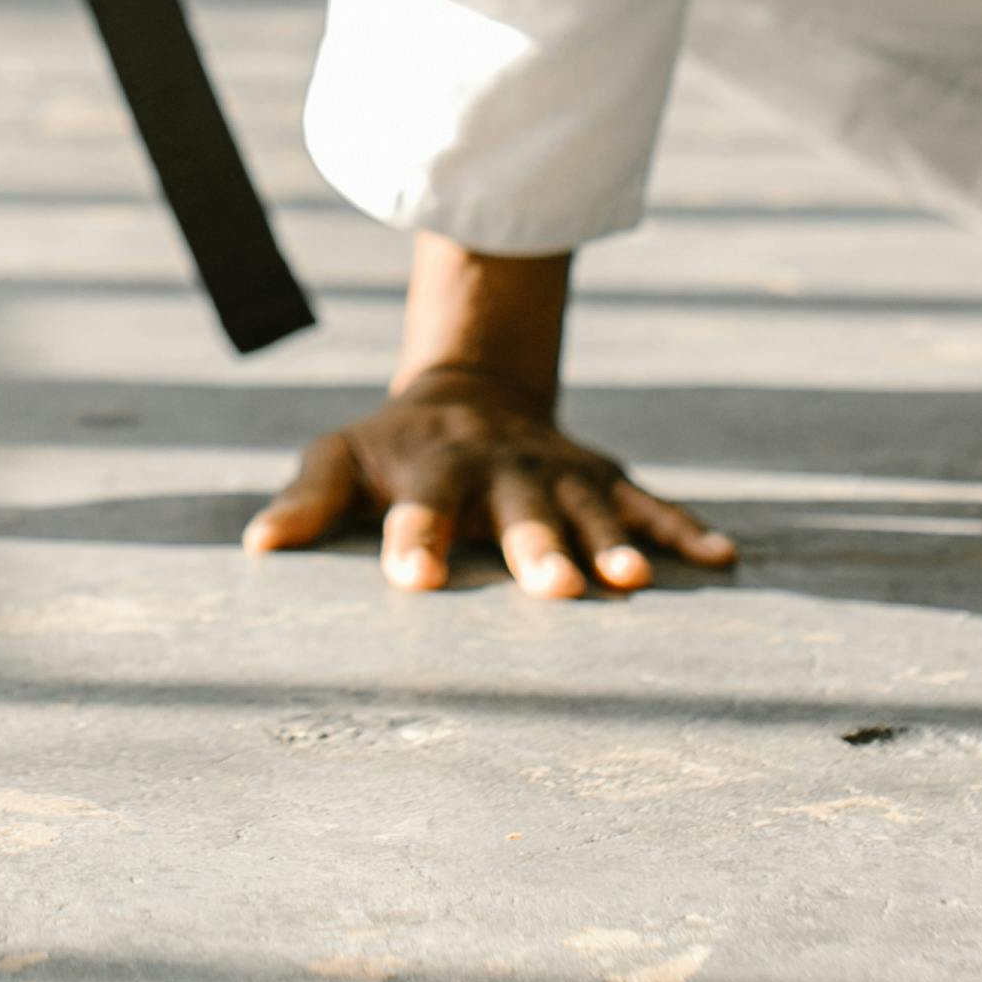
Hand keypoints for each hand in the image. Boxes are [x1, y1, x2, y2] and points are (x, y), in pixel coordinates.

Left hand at [244, 367, 736, 599]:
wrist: (469, 391)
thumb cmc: (394, 448)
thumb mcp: (341, 457)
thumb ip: (306, 498)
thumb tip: (259, 546)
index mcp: (433, 470)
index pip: (418, 510)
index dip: (415, 541)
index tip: (415, 580)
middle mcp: (501, 471)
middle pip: (518, 512)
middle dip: (536, 548)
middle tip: (552, 590)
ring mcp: (559, 474)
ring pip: (590, 509)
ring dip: (613, 542)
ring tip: (633, 581)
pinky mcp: (603, 478)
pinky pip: (650, 502)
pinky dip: (685, 528)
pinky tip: (722, 559)